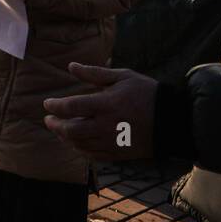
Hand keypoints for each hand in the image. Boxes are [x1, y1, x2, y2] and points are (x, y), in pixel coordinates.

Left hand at [43, 62, 158, 160]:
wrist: (173, 119)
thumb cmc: (147, 93)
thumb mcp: (123, 77)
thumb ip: (95, 73)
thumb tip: (71, 66)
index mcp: (106, 104)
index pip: (70, 107)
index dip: (55, 106)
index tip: (47, 103)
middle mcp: (106, 125)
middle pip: (70, 130)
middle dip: (55, 125)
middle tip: (48, 120)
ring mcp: (112, 141)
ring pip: (79, 144)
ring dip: (65, 138)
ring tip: (60, 130)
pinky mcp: (118, 153)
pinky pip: (92, 155)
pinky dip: (80, 149)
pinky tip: (76, 142)